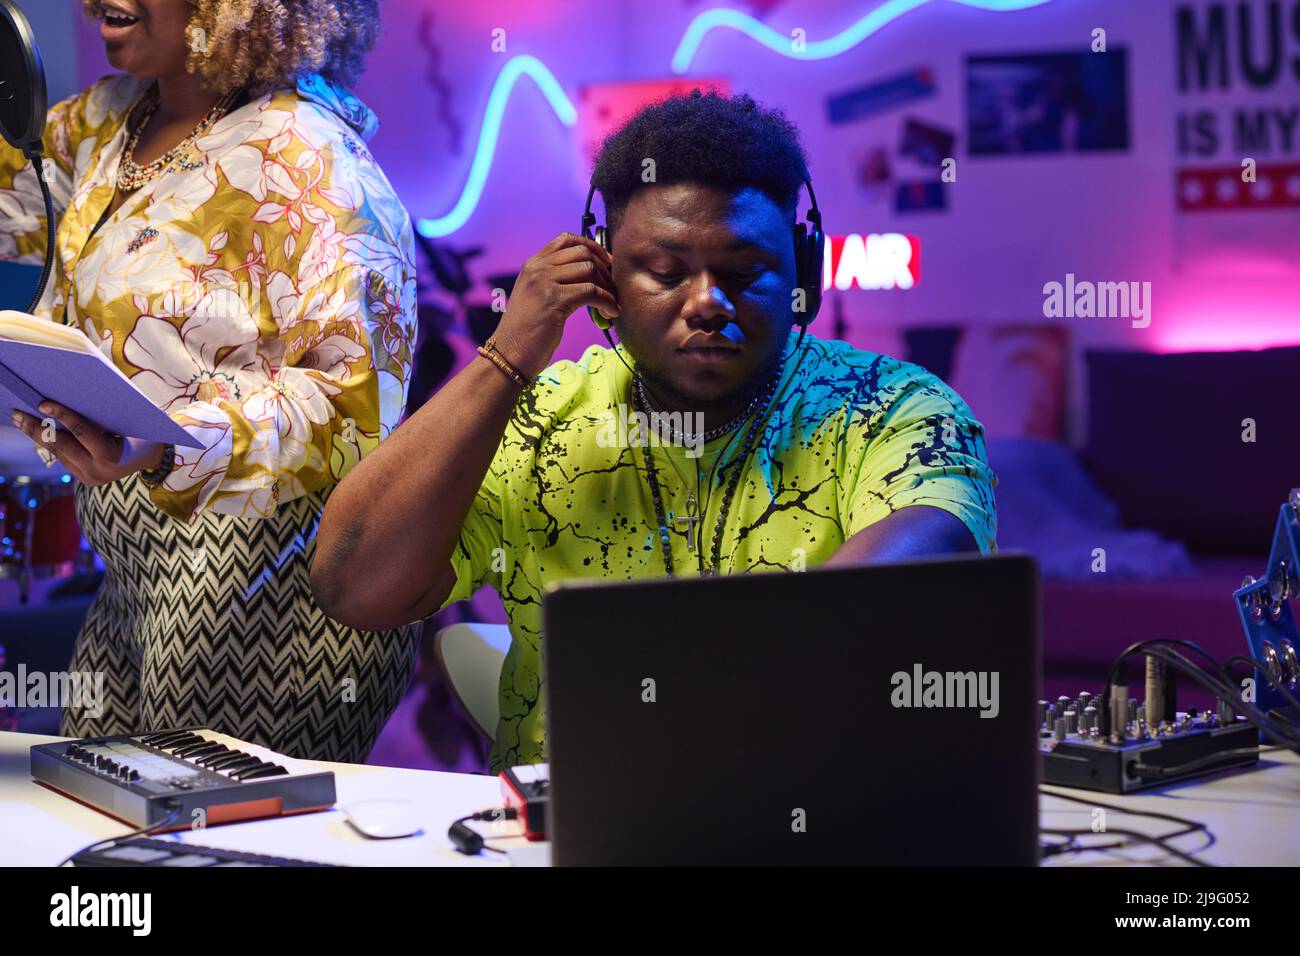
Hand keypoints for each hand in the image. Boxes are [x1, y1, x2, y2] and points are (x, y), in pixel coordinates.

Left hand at [10, 401, 164, 486]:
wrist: (152, 459)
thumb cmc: (143, 434)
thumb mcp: (128, 424)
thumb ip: (103, 418)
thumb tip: (70, 399)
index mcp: (111, 456)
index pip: (82, 432)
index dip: (62, 415)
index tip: (43, 403)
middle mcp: (98, 470)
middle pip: (61, 445)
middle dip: (37, 429)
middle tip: (18, 414)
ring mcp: (89, 478)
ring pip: (57, 453)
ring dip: (38, 436)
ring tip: (21, 421)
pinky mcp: (84, 480)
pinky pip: (63, 459)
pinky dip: (51, 444)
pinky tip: (37, 431)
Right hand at [492, 232, 619, 377]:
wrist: (508, 354)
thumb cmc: (526, 332)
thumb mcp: (537, 297)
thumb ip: (556, 281)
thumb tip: (592, 276)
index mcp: (533, 264)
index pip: (566, 239)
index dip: (592, 247)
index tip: (606, 263)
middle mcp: (537, 268)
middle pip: (582, 251)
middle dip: (605, 268)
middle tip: (613, 287)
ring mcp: (544, 281)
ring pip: (589, 268)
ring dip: (608, 287)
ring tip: (612, 304)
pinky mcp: (553, 299)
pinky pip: (591, 291)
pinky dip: (607, 301)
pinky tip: (611, 313)